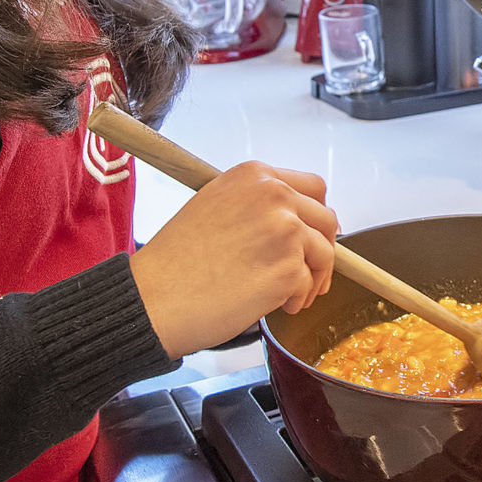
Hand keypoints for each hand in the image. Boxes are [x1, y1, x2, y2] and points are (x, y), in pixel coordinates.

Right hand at [128, 163, 337, 357]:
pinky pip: (310, 285)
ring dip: (312, 278)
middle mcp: (274, 195)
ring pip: (325, 254)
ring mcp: (285, 231)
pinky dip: (297, 300)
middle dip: (321, 249)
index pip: (313, 187)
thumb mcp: (213, 207)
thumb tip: (294, 219)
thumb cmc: (175, 262)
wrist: (155, 298)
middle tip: (307, 272)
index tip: (311, 234)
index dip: (315, 215)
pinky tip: (274, 305)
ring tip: (286, 295)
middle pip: (326, 220)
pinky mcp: (289, 269)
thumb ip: (255, 204)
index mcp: (254, 176)